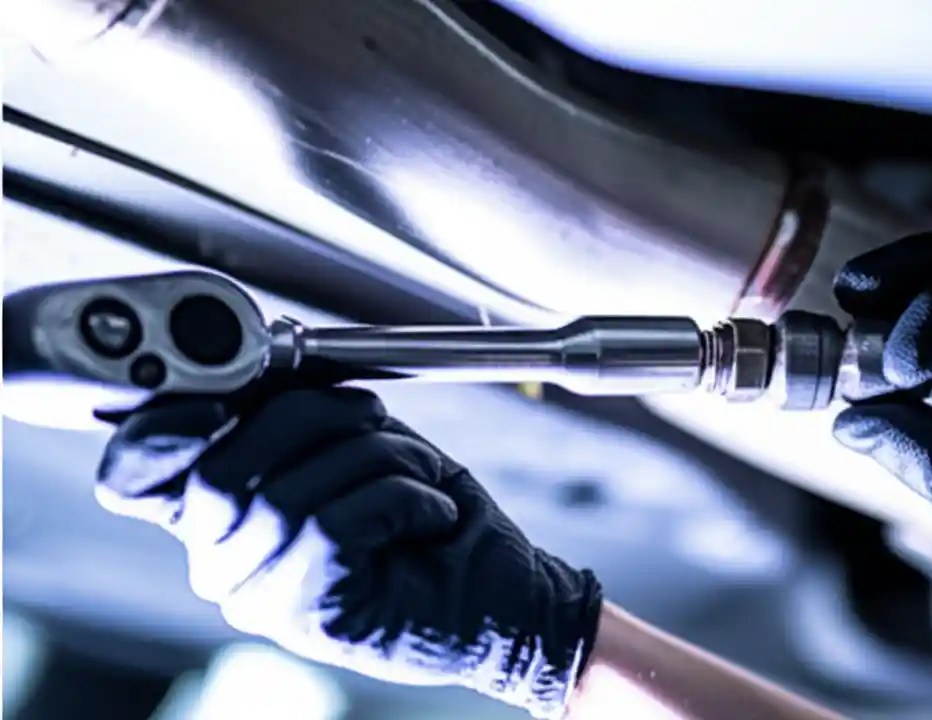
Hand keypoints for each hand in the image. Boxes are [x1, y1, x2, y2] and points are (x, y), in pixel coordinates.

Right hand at [95, 385, 601, 718]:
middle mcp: (222, 565)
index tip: (216, 395)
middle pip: (219, 467)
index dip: (156, 430)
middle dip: (313, 416)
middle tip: (376, 418)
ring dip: (380, 459)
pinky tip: (429, 517)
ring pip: (289, 495)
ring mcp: (259, 597)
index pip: (137, 476)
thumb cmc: (431, 520)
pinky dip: (401, 499)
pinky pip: (334, 524)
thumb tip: (258, 367)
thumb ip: (297, 416)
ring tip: (421, 479)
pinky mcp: (309, 615)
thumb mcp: (360, 447)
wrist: (505, 600)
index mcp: (222, 518)